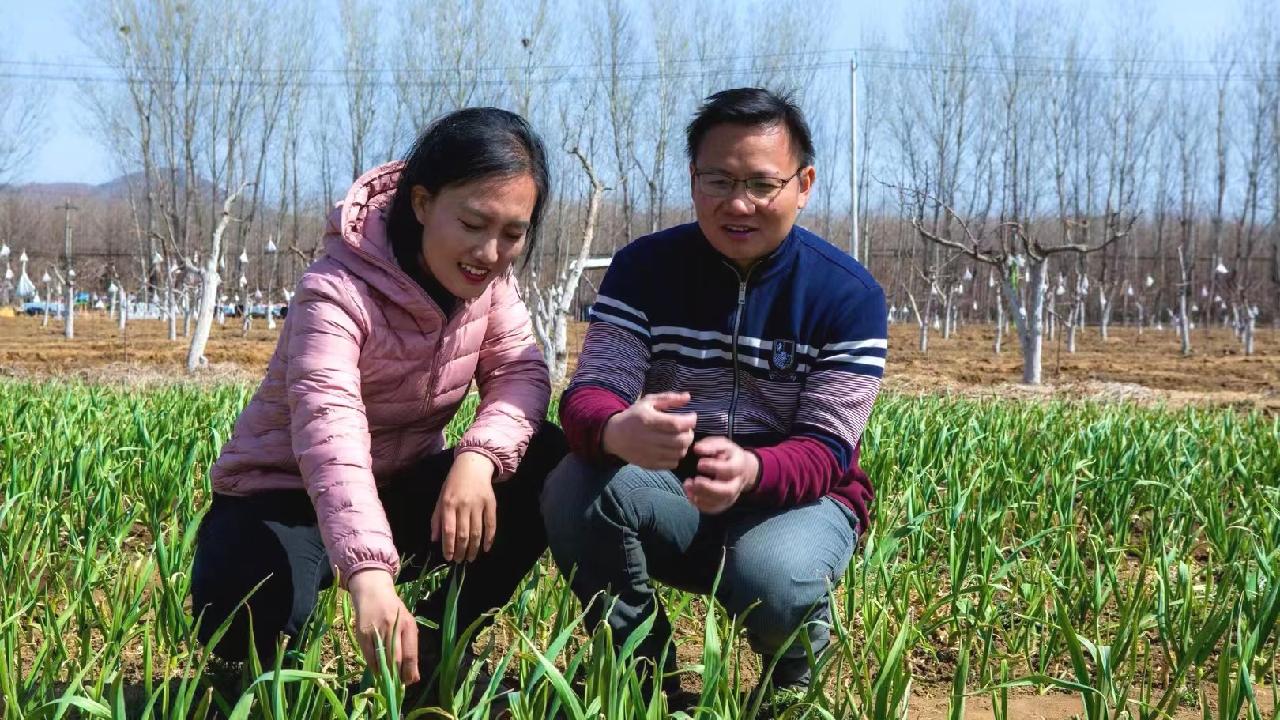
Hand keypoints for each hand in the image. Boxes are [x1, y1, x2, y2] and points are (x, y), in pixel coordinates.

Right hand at [348, 569, 419, 683]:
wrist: (373, 593)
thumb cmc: (394, 611)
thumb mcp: (407, 623)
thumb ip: (411, 647)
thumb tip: (414, 675)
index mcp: (407, 624)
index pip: (411, 654)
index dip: (410, 672)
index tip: (410, 682)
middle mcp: (393, 627)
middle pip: (396, 659)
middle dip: (398, 676)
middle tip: (399, 685)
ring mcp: (377, 630)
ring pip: (382, 659)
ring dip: (386, 674)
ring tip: (389, 680)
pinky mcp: (363, 634)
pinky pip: (369, 657)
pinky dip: (374, 667)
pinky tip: (378, 671)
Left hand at [431, 451, 497, 562]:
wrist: (473, 466)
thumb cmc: (453, 484)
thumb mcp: (440, 499)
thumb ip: (437, 519)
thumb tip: (435, 540)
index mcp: (448, 504)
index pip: (448, 531)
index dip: (449, 547)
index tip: (448, 558)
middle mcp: (463, 505)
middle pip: (463, 534)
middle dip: (461, 551)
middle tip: (460, 561)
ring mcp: (478, 505)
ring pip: (477, 532)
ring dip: (474, 549)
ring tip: (470, 558)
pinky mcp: (491, 504)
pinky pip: (491, 524)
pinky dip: (489, 539)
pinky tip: (485, 548)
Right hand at [601, 392, 697, 469]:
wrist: (614, 436)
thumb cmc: (635, 416)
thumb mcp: (648, 402)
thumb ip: (669, 398)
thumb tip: (688, 397)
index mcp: (648, 420)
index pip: (676, 424)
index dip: (690, 421)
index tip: (692, 417)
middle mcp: (648, 439)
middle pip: (680, 441)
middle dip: (690, 434)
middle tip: (687, 429)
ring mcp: (649, 454)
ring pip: (679, 453)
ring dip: (684, 445)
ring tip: (680, 438)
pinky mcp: (649, 464)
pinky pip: (672, 464)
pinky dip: (677, 456)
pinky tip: (672, 448)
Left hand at [682, 436, 759, 514]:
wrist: (740, 468)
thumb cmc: (726, 454)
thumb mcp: (721, 444)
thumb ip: (710, 445)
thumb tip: (697, 449)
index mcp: (739, 465)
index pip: (730, 469)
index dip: (714, 467)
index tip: (699, 464)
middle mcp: (737, 483)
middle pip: (727, 491)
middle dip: (708, 488)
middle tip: (694, 481)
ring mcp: (732, 495)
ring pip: (720, 502)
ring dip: (701, 497)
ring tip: (688, 486)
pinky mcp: (724, 503)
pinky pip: (713, 509)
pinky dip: (700, 505)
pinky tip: (690, 495)